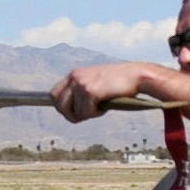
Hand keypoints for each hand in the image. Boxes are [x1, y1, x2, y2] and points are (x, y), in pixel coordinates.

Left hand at [53, 62, 172, 123]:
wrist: (137, 75)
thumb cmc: (118, 82)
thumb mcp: (95, 82)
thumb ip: (81, 91)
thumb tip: (69, 111)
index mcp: (74, 74)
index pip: (53, 94)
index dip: (62, 107)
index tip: (73, 112)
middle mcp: (74, 77)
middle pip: (59, 106)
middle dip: (72, 115)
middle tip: (88, 114)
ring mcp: (81, 83)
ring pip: (75, 112)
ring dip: (89, 114)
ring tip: (101, 105)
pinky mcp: (90, 91)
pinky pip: (86, 112)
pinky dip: (96, 113)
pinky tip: (105, 105)